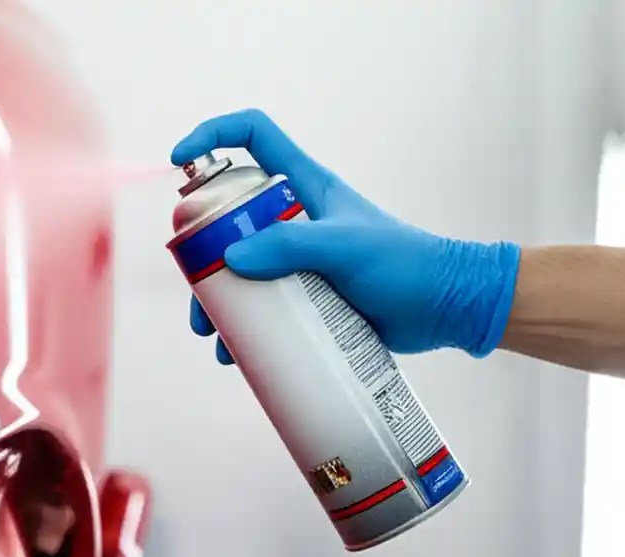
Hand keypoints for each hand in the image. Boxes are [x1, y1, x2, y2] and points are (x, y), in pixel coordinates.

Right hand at [171, 109, 520, 361]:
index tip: (179, 158)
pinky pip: (261, 306)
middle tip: (194, 285)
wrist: (445, 310)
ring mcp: (298, 257)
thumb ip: (291, 247)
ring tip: (211, 334)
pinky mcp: (305, 295)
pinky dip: (243, 328)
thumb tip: (231, 259)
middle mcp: (294, 217)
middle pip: (229, 216)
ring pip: (238, 268)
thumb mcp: (346, 249)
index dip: (212, 136)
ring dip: (216, 300)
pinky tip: (236, 353)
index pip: (253, 136)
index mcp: (304, 186)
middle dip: (200, 249)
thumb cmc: (405, 265)